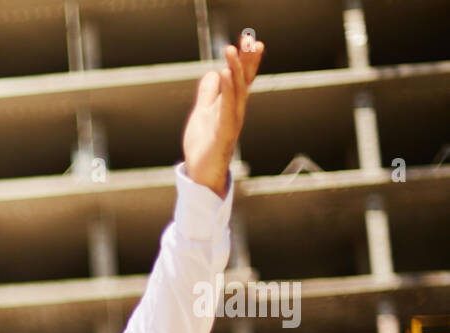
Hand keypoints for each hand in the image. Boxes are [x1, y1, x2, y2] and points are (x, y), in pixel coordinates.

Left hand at [182, 32, 264, 197]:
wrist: (201, 173)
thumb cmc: (204, 145)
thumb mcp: (202, 112)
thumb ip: (208, 93)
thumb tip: (212, 72)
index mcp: (231, 105)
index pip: (240, 78)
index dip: (244, 59)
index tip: (248, 40)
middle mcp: (235, 111)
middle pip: (244, 81)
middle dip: (247, 60)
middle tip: (250, 39)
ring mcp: (232, 121)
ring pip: (237, 91)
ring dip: (235, 69)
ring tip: (231, 50)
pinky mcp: (224, 133)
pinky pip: (226, 108)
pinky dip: (226, 90)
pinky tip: (222, 74)